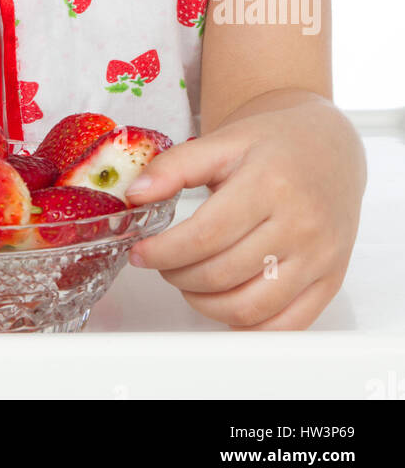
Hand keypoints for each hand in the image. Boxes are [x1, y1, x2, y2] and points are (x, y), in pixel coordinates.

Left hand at [122, 97, 366, 329]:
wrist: (329, 147)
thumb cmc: (275, 144)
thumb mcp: (223, 141)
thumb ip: (175, 166)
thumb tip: (136, 194)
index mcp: (270, 184)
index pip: (205, 236)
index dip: (164, 252)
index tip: (141, 253)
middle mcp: (300, 224)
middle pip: (222, 274)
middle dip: (178, 276)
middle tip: (164, 264)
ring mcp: (319, 258)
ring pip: (249, 308)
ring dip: (206, 304)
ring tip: (190, 282)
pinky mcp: (331, 281)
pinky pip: (286, 326)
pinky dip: (248, 326)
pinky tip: (226, 304)